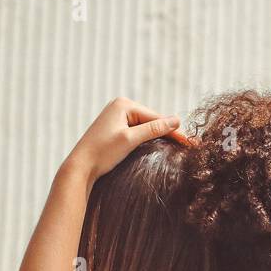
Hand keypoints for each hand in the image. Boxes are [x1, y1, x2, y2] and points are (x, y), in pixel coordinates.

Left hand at [64, 97, 189, 183]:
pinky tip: (158, 146)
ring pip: (144, 127)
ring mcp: (115, 117)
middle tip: (188, 145)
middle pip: (150, 121)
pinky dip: (147, 140)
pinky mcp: (113, 129)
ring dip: (158, 136)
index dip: (173, 130)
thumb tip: (177, 120)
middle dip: (167, 132)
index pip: (155, 117)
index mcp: (123, 104)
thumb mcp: (130, 140)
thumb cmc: (102, 152)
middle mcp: (119, 106)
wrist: (80, 166)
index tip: (189, 141)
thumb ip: (154, 129)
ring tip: (178, 146)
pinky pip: (136, 132)